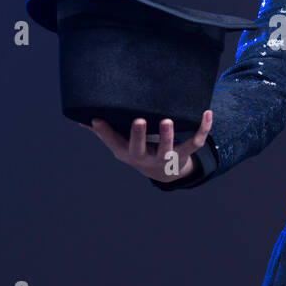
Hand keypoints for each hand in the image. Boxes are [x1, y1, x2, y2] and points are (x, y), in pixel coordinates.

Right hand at [79, 110, 212, 182]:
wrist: (163, 172)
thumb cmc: (138, 149)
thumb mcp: (119, 143)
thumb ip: (102, 129)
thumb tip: (79, 116)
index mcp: (127, 152)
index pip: (114, 141)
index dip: (105, 132)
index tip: (98, 118)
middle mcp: (145, 156)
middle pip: (140, 148)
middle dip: (139, 135)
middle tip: (138, 120)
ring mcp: (166, 157)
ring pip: (168, 148)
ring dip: (168, 135)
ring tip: (167, 120)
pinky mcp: (184, 154)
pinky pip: (195, 142)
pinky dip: (203, 128)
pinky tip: (207, 113)